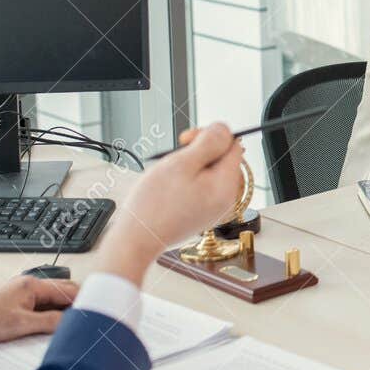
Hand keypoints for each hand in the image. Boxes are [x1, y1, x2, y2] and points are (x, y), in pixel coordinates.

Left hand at [0, 275, 79, 343]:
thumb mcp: (21, 324)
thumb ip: (49, 322)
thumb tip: (71, 321)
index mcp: (33, 285)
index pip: (69, 290)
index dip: (84, 301)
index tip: (94, 312)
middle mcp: (29, 284)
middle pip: (62, 291)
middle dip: (76, 303)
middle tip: (86, 319)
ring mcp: (22, 291)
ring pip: (51, 298)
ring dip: (62, 308)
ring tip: (69, 324)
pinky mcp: (15, 300)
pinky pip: (40, 303)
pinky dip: (49, 311)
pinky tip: (50, 324)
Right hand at [98, 123, 244, 284]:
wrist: (137, 239)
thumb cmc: (154, 205)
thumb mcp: (182, 162)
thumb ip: (209, 143)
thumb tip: (226, 130)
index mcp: (226, 185)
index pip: (233, 145)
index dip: (210, 136)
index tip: (187, 140)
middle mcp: (226, 198)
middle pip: (222, 159)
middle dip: (199, 152)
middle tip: (175, 157)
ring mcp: (214, 208)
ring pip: (209, 172)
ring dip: (190, 166)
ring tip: (169, 175)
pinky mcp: (201, 214)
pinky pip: (200, 187)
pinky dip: (186, 182)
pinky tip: (169, 188)